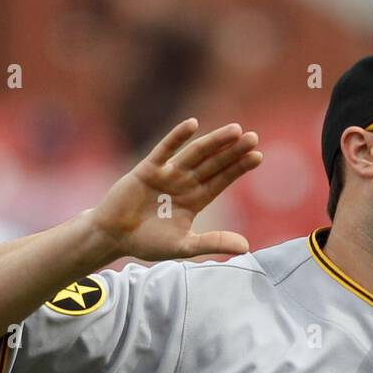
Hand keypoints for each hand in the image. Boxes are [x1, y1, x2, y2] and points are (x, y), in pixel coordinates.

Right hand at [87, 118, 262, 263]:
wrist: (114, 236)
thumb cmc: (147, 242)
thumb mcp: (184, 246)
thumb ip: (213, 243)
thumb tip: (246, 247)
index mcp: (194, 200)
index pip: (221, 180)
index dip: (238, 168)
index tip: (258, 156)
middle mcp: (184, 183)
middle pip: (213, 163)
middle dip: (233, 151)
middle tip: (253, 137)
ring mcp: (167, 174)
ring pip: (194, 154)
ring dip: (214, 141)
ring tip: (235, 130)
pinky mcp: (148, 169)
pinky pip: (164, 150)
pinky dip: (177, 137)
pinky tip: (193, 125)